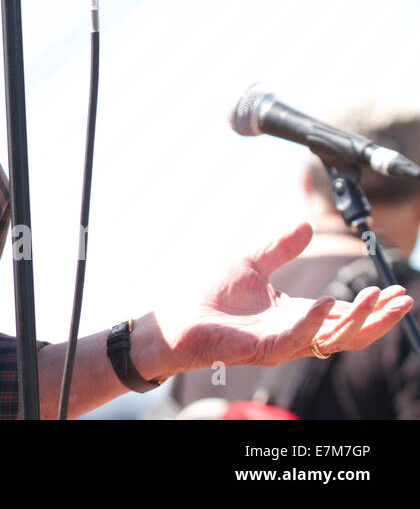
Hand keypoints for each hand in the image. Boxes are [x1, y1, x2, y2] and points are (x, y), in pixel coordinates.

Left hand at [156, 222, 413, 372]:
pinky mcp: (262, 348)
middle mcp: (295, 333)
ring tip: (375, 298)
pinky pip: (296, 338)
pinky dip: (314, 321)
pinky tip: (327, 304)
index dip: (372, 306)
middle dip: (378, 318)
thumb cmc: (210, 297)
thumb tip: (307, 225)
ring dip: (357, 319)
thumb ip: (280, 248)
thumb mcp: (251, 263)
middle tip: (401, 299)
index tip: (395, 290)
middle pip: (349, 332)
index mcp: (296, 316)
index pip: (345, 315)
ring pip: (331, 338)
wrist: (175, 319)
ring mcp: (281, 343)